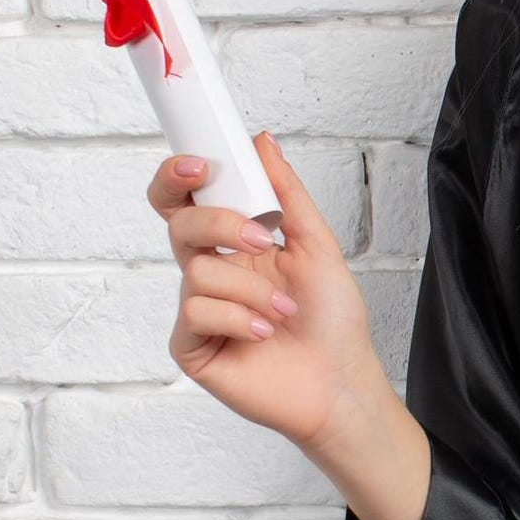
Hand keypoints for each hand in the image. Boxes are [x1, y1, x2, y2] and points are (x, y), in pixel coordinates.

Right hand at [148, 131, 391, 453]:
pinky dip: (237, 318)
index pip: (190, 200)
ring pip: (198, 271)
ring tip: (283, 310)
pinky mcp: (191, 346)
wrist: (339, 378)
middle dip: (219, 223)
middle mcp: (212, 270)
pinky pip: (195, 313)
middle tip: (260, 239)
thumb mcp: (316, 243)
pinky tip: (263, 332)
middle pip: (181, 225)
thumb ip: (286, 193)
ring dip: (251, 289)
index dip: (179, 177)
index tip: (201, 165)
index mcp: (236, 242)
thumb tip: (262, 141)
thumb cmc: (331, 316)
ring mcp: (199, 309)